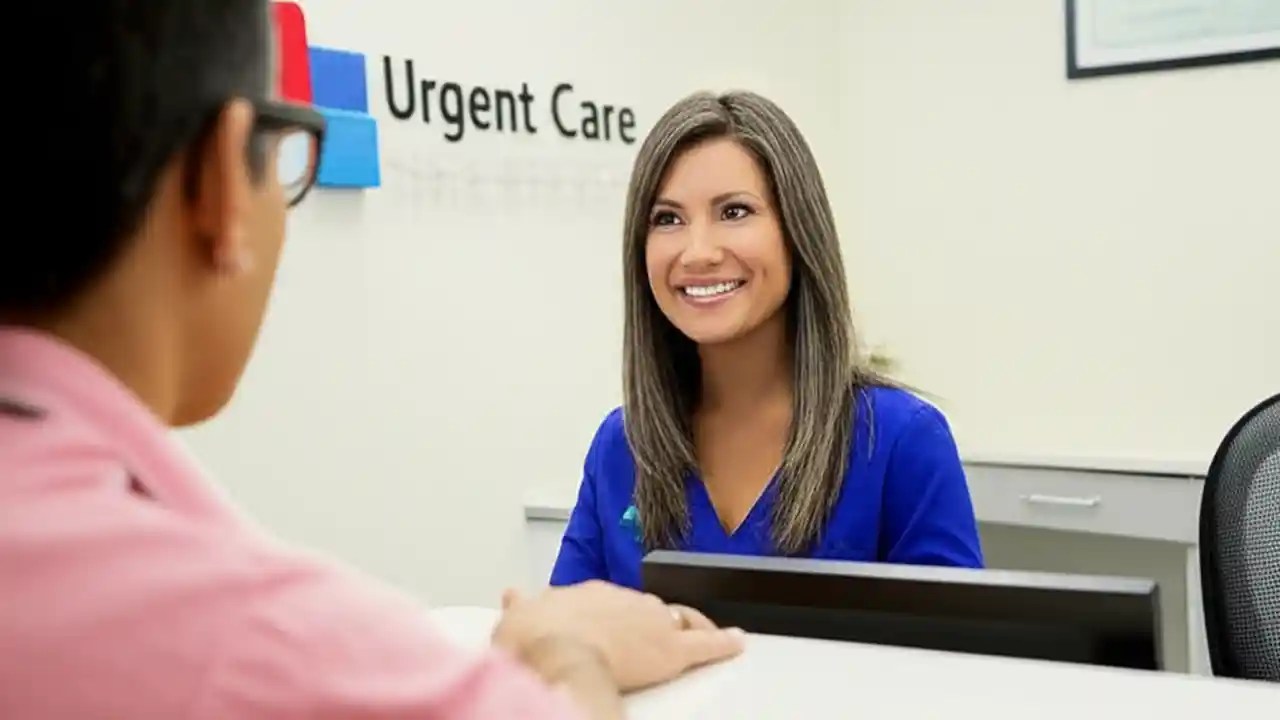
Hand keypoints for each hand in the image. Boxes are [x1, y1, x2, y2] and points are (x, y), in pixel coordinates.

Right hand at [492, 580, 744, 690]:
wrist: (557, 652)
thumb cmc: (536, 641)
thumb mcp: (517, 618)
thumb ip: (519, 606)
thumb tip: (511, 596)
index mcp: (589, 593)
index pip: (608, 601)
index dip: (611, 615)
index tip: (610, 624)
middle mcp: (625, 600)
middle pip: (646, 608)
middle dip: (650, 621)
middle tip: (650, 637)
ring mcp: (651, 622)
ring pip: (678, 620)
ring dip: (687, 627)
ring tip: (700, 635)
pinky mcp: (671, 650)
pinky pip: (707, 644)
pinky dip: (724, 643)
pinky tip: (736, 643)